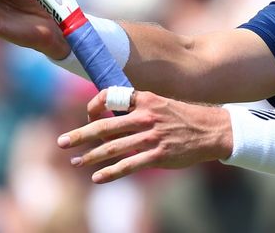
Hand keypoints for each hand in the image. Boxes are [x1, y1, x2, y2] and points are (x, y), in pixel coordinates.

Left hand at [57, 89, 231, 183]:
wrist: (212, 130)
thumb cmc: (182, 116)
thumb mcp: (160, 103)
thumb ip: (136, 108)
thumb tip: (110, 117)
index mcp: (145, 99)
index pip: (110, 97)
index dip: (94, 106)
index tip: (86, 116)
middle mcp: (145, 116)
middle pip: (104, 126)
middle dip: (80, 135)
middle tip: (62, 142)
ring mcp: (152, 137)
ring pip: (113, 148)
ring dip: (90, 156)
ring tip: (75, 162)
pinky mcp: (158, 156)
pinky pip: (129, 165)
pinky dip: (111, 172)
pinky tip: (97, 177)